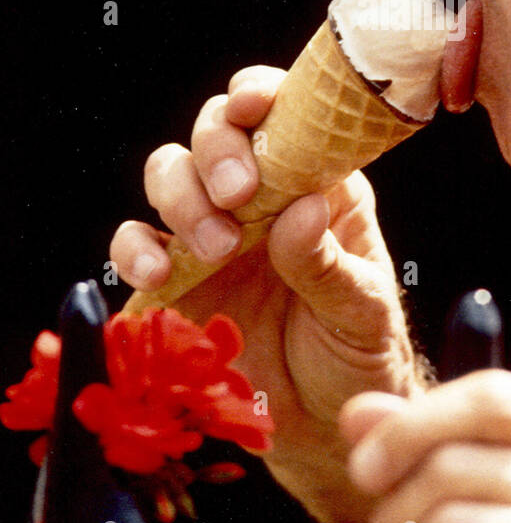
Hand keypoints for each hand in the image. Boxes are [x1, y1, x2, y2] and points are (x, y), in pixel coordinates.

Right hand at [110, 65, 425, 522]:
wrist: (326, 428)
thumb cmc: (358, 357)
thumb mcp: (364, 311)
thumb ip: (329, 263)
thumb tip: (299, 208)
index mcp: (316, 184)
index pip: (282, 115)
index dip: (260, 95)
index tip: (254, 106)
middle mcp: (260, 198)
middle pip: (215, 132)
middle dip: (217, 149)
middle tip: (239, 195)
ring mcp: (211, 235)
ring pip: (170, 174)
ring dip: (182, 196)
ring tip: (215, 247)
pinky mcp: (173, 281)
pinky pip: (135, 244)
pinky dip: (134, 248)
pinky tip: (157, 273)